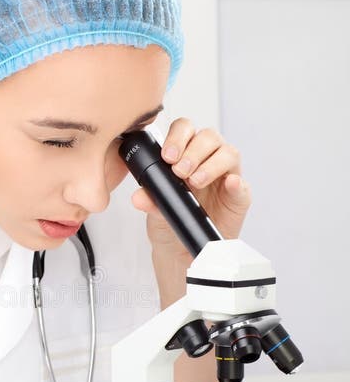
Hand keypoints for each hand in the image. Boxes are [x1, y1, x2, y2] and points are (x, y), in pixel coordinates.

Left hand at [132, 118, 251, 262]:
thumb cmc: (168, 222)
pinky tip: (230, 184)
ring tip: (196, 181)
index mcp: (185, 154)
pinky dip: (237, 183)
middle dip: (193, 151)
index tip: (167, 156)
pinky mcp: (238, 196)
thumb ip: (149, 200)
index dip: (177, 137)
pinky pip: (242, 185)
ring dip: (212, 164)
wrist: (180, 252)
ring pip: (228, 153)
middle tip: (179, 171)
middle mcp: (207, 159)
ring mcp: (225, 176)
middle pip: (208, 137)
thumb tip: (138, 196)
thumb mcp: (153, 211)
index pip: (185, 130)